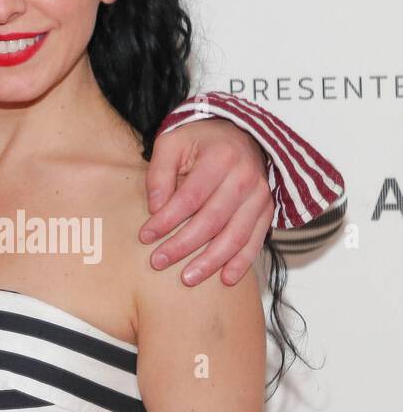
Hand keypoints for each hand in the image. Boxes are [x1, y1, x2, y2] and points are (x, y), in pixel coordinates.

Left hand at [141, 118, 272, 286]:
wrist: (241, 133)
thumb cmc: (199, 140)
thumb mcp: (172, 143)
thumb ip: (160, 173)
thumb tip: (155, 209)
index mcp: (220, 158)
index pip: (189, 197)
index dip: (166, 220)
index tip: (145, 237)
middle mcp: (245, 178)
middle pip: (212, 221)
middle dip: (183, 245)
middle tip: (158, 262)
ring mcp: (260, 196)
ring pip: (235, 236)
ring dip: (211, 261)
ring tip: (187, 278)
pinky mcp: (267, 210)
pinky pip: (255, 240)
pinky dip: (241, 262)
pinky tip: (225, 278)